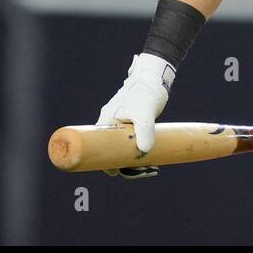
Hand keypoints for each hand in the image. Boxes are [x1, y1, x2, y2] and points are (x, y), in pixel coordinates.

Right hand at [96, 53, 174, 177]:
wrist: (154, 80)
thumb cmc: (144, 94)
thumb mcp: (144, 113)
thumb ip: (144, 131)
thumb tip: (145, 152)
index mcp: (106, 124)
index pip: (98, 149)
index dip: (105, 163)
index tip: (116, 172)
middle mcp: (111, 128)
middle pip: (113, 153)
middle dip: (127, 166)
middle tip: (147, 171)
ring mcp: (123, 128)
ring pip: (125, 151)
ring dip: (136, 163)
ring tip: (154, 168)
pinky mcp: (134, 128)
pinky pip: (134, 146)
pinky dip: (141, 155)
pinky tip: (153, 162)